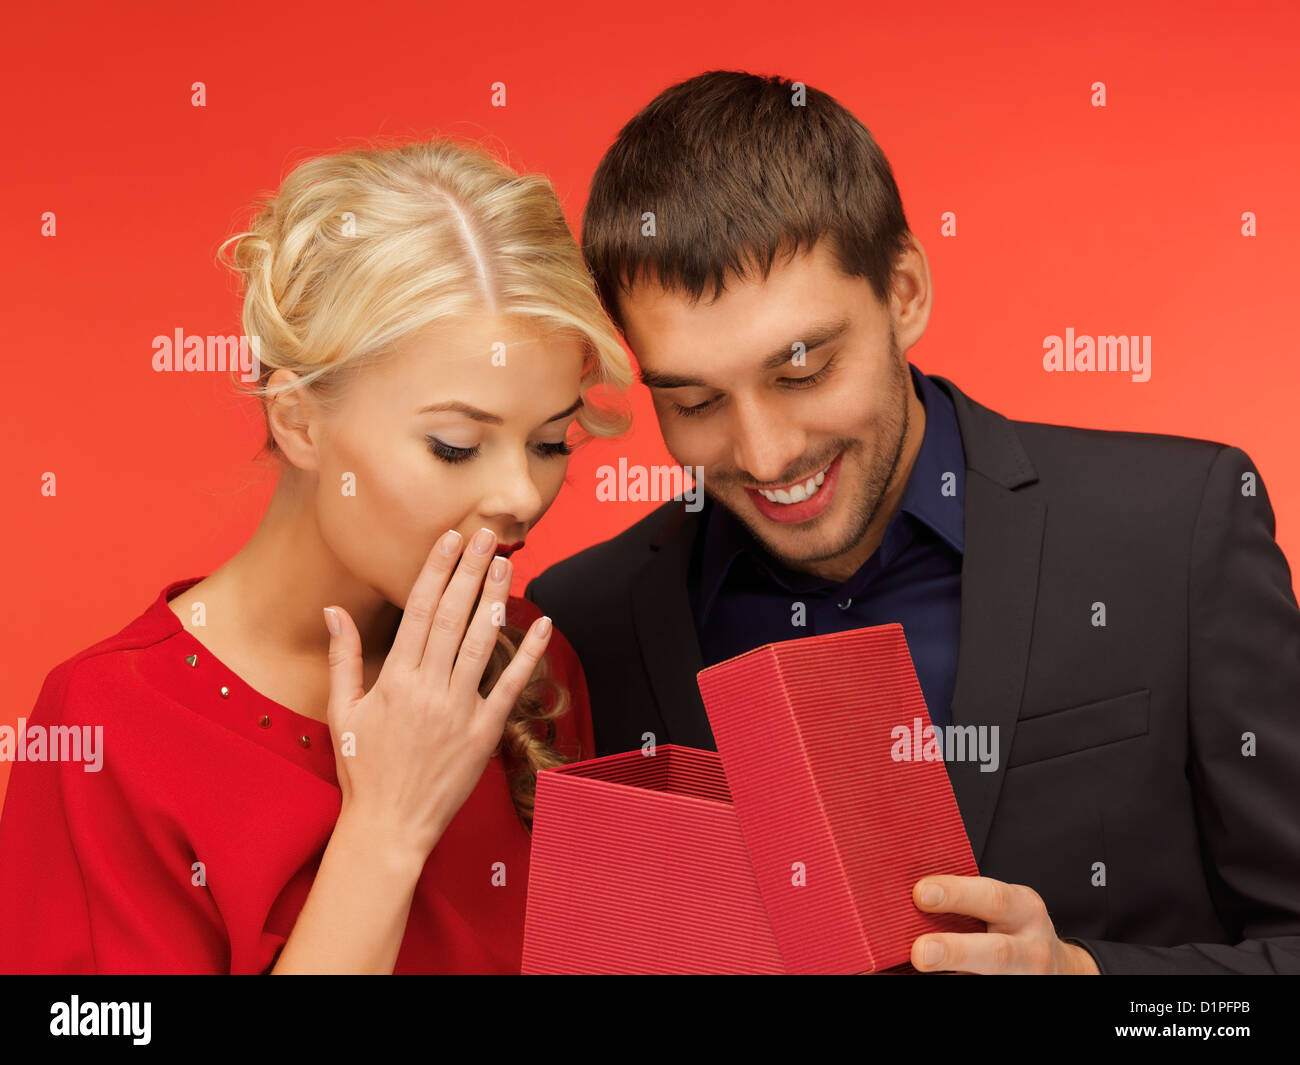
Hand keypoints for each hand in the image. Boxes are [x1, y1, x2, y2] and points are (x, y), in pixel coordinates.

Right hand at [321, 527, 551, 862]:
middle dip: (470, 571)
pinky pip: (510, 686)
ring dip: (497, 599)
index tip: (449, 538)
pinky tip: (542, 623)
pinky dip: (529, 654)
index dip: (436, 570)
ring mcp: (459, 710)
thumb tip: (333, 610)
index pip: (419, 611)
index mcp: (394, 679)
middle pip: (454, 617)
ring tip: (507, 563)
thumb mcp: (343, 711)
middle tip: (486, 535)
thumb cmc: (363, 768)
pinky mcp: (484, 733)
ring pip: (483, 643)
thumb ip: (344, 657)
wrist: (388, 827)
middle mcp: (429, 689)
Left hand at [910, 875, 1099, 973]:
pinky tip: (925, 977)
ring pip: (991, 979)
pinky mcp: (1013, 992)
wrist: (1051, 966)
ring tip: (921, 965)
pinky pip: (976, 988)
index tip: (920, 893)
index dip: (956, 894)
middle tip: (920, 952)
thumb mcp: (1002, 906)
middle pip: (997, 953)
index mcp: (1024, 909)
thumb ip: (965, 901)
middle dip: (956, 951)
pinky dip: (951, 982)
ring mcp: (1024, 979)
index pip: (992, 898)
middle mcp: (1031, 949)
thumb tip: (907, 899)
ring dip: (954, 975)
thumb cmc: (1010, 926)